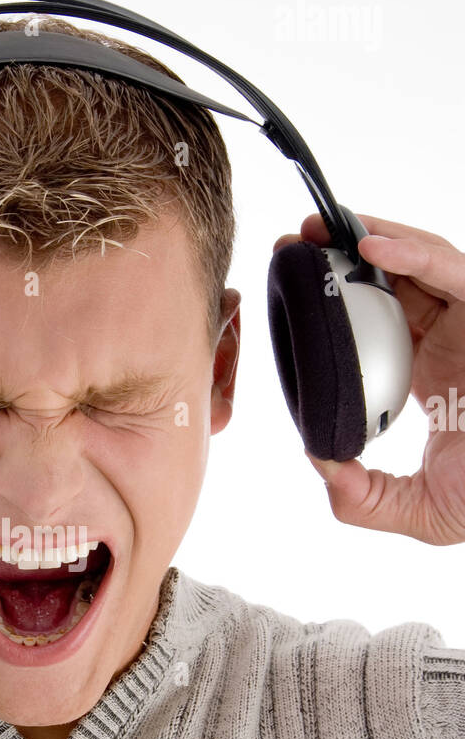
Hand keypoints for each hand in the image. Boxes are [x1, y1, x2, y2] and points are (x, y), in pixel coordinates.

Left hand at [272, 213, 464, 544]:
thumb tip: (319, 460)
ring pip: (419, 263)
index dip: (335, 308)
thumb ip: (364, 498)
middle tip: (293, 244)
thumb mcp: (420, 508)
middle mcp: (451, 340)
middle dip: (340, 258)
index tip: (289, 296)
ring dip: (366, 238)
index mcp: (431, 375)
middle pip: (392, 282)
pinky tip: (369, 247)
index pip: (378, 327)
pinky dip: (411, 252)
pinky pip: (450, 270)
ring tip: (315, 230)